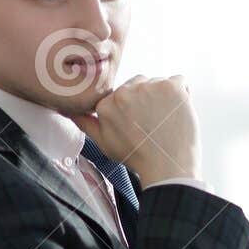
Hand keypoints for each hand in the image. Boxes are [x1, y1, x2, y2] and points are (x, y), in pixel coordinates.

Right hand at [70, 75, 201, 184]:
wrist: (167, 168)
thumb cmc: (137, 158)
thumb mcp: (103, 143)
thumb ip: (85, 123)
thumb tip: (67, 109)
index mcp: (107, 103)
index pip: (123, 94)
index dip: (135, 109)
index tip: (141, 125)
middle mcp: (125, 91)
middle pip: (139, 84)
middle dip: (147, 99)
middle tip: (153, 124)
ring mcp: (149, 86)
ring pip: (158, 83)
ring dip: (164, 97)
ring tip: (166, 121)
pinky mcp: (171, 86)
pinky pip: (178, 81)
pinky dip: (182, 94)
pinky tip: (178, 113)